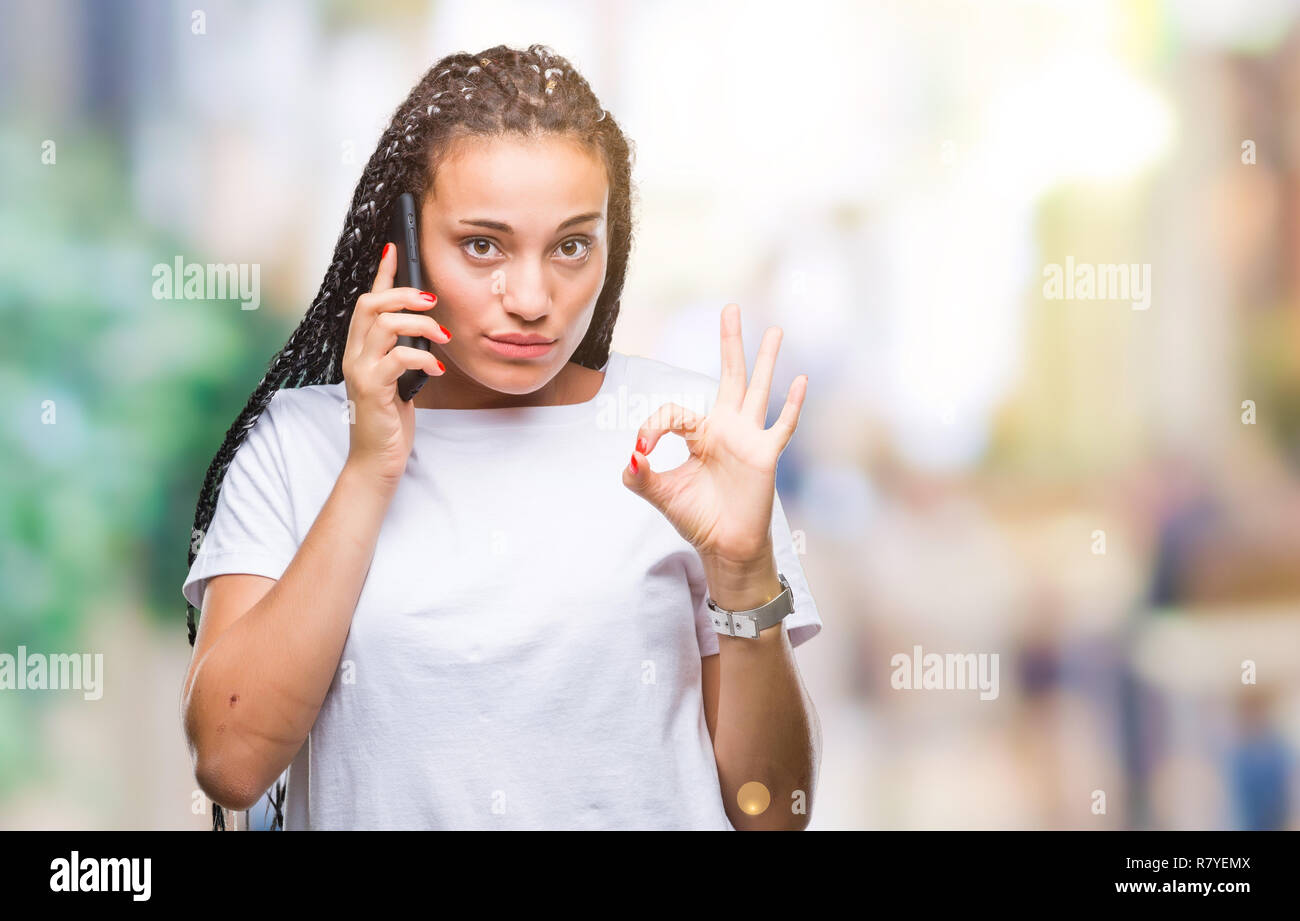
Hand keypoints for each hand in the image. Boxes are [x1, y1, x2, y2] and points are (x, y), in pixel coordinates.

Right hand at [340, 242, 448, 484]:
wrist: (376, 459)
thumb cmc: (389, 419)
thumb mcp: (399, 378)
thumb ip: (403, 353)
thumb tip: (428, 330)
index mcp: (360, 349)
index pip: (368, 301)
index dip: (383, 273)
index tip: (395, 248)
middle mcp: (354, 354)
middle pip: (372, 304)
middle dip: (406, 295)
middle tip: (434, 302)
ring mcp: (360, 370)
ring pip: (385, 324)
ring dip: (422, 325)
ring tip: (445, 338)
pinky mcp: (372, 388)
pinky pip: (399, 357)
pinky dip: (423, 357)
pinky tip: (437, 368)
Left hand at [622, 303, 806, 565]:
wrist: (723, 546)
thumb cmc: (696, 517)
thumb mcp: (658, 494)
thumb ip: (639, 475)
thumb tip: (631, 454)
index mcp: (699, 434)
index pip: (674, 413)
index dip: (653, 427)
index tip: (642, 448)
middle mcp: (726, 428)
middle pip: (729, 375)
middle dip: (729, 341)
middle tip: (730, 308)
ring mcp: (748, 438)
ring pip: (758, 390)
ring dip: (766, 360)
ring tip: (775, 330)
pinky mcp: (765, 455)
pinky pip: (781, 425)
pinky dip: (792, 405)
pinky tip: (801, 379)